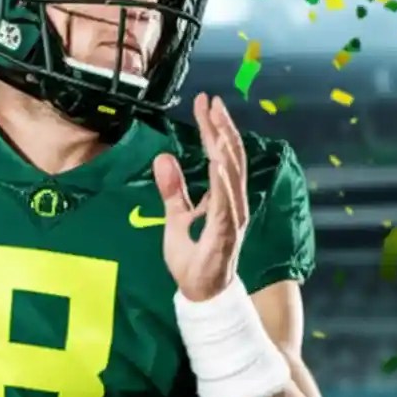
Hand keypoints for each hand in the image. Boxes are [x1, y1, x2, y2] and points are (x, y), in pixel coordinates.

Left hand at [153, 92, 249, 302]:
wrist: (201, 294)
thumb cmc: (193, 259)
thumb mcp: (175, 219)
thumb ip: (172, 190)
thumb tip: (164, 157)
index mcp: (222, 197)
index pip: (219, 154)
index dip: (213, 128)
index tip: (205, 102)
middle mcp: (232, 203)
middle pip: (230, 158)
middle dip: (221, 128)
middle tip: (212, 101)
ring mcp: (231, 217)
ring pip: (233, 176)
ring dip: (225, 148)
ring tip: (218, 122)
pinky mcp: (225, 233)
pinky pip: (226, 204)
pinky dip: (224, 183)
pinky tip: (219, 164)